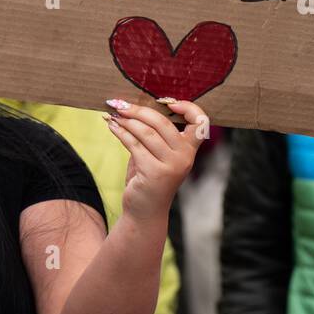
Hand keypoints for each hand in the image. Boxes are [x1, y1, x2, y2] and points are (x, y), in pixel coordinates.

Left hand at [104, 98, 207, 222]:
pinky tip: (111, 126)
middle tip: (120, 104)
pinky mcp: (154, 172)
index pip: (201, 122)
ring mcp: (171, 165)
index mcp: (190, 150)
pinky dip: (120, 133)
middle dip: (139, 110)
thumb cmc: (148, 179)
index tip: (167, 101)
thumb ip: (153, 134)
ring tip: (113, 115)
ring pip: (146, 132)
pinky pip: (134, 145)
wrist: (144, 212)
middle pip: (163, 122)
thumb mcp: (156, 155)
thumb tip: (133, 107)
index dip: (188, 107)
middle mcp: (185, 157)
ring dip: (126, 121)